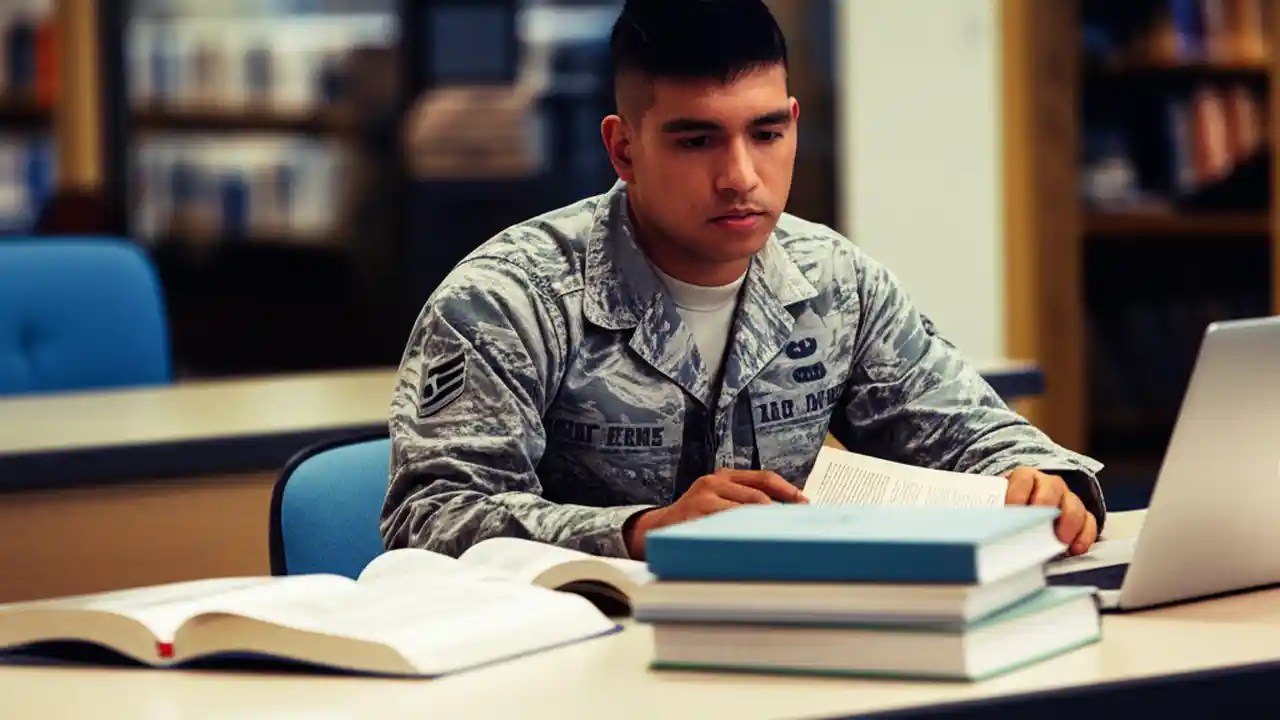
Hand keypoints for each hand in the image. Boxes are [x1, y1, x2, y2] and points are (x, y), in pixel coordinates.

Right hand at [623, 469, 806, 558]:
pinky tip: (756, 546)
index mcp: (723, 476)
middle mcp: (713, 483)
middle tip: (796, 527)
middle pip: (757, 496)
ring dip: (764, 527)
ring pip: (744, 513)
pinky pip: (727, 529)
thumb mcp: (719, 499)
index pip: (764, 478)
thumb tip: (784, 512)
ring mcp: (702, 500)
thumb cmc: (696, 516)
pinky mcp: (695, 519)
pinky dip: (745, 537)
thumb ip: (744, 500)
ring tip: (780, 538)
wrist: (658, 529)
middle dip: (779, 512)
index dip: (787, 491)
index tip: (804, 504)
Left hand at [1004, 468, 1096, 555]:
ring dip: (1069, 522)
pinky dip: (1084, 536)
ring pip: (1074, 503)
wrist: (1027, 513)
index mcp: (1025, 478)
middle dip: (1046, 505)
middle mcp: (1048, 485)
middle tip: (1040, 524)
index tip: (1011, 510)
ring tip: (1060, 541)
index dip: (1018, 493)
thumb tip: (984, 527)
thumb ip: (996, 514)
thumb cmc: (1012, 511)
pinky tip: (1076, 549)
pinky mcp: (1081, 517)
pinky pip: (1088, 521)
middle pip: (1053, 487)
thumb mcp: (1000, 508)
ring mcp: (1067, 499)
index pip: (1024, 478)